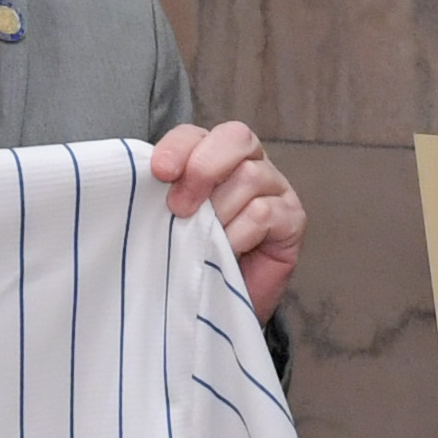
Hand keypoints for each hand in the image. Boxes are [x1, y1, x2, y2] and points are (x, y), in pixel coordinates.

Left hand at [149, 121, 303, 321]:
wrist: (217, 304)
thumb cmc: (193, 256)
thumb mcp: (170, 219)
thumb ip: (164, 191)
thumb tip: (145, 176)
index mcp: (214, 156)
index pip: (198, 133)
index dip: (178, 147)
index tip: (159, 172)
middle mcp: (249, 164)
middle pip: (235, 137)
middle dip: (202, 169)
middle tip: (179, 207)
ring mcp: (276, 189)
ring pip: (249, 176)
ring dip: (219, 211)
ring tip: (206, 239)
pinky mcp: (293, 218)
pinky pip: (264, 212)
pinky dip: (239, 233)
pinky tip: (229, 251)